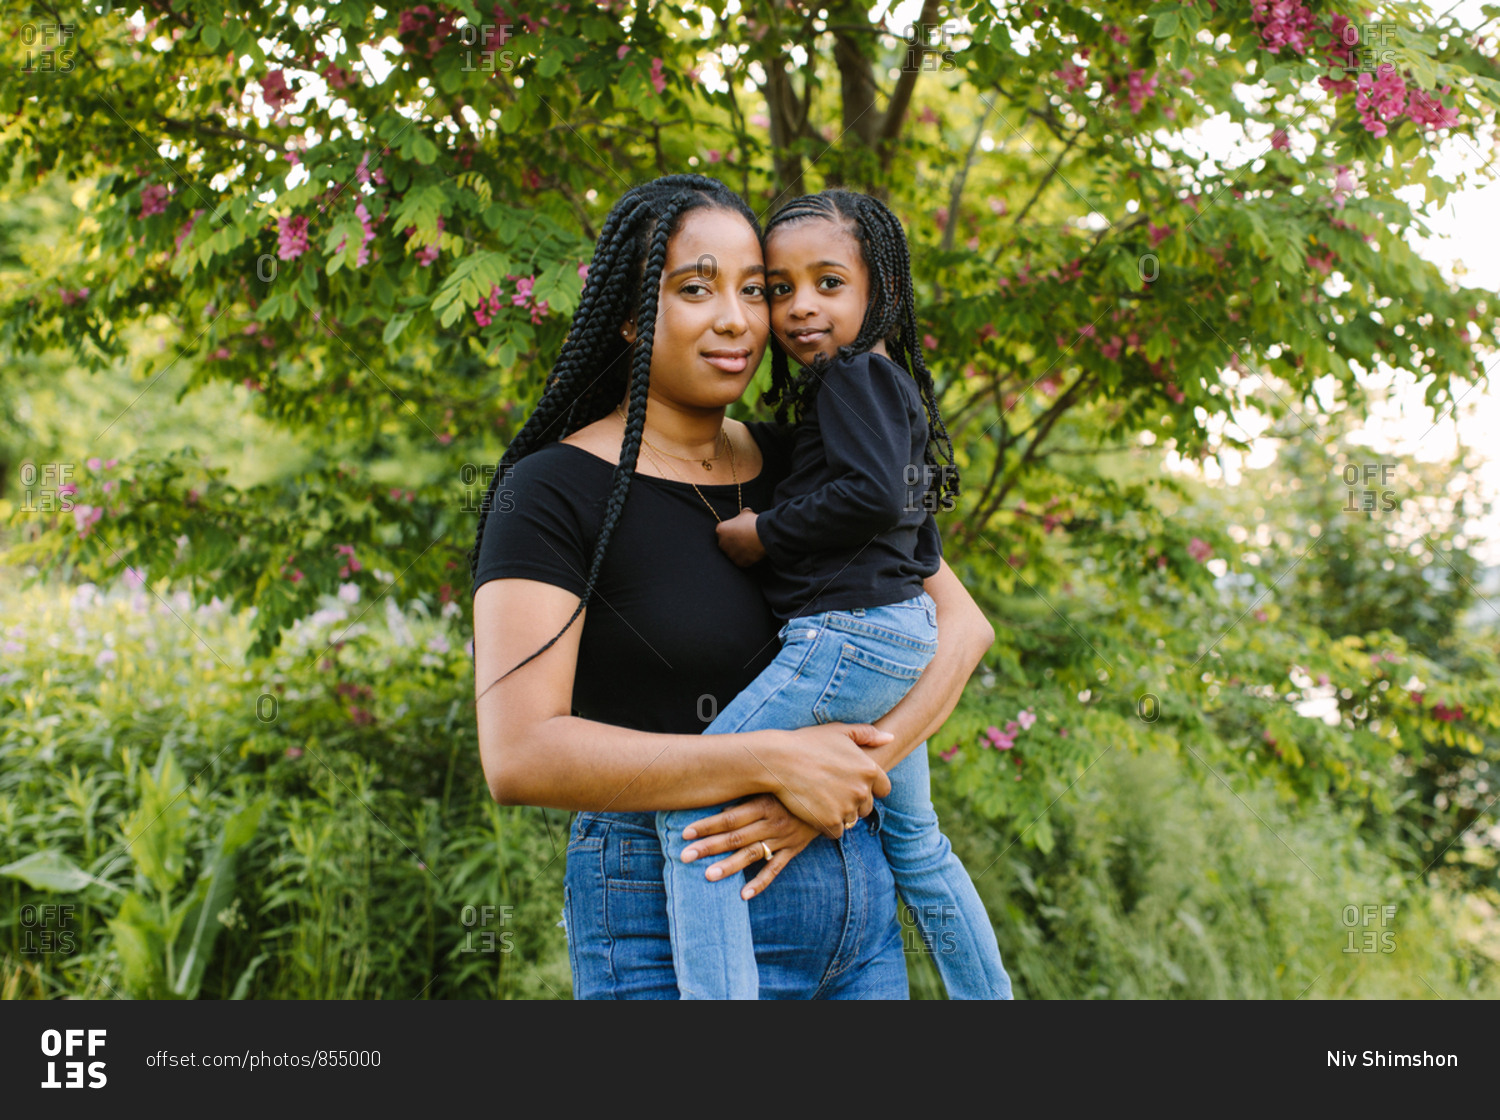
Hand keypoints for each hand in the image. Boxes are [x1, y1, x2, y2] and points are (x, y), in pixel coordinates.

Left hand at [679, 794, 820, 899]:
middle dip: (709, 847)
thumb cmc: (792, 787)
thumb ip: (747, 796)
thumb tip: (720, 809)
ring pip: (752, 854)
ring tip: (708, 876)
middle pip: (735, 837)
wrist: (830, 797)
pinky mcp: (793, 850)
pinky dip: (759, 883)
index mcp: (764, 804)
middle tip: (685, 856)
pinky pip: (775, 869)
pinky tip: (743, 895)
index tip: (685, 833)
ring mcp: (783, 838)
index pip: (730, 817)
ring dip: (729, 866)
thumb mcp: (771, 786)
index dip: (707, 825)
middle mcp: (772, 822)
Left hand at [715, 508, 766, 566]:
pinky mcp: (739, 562)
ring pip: (733, 553)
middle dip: (733, 541)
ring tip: (750, 545)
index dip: (731, 529)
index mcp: (720, 530)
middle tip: (744, 538)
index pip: (723, 530)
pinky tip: (753, 552)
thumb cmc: (752, 522)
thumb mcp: (746, 513)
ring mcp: (730, 554)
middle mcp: (722, 543)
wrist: (763, 535)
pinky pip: (741, 560)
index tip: (738, 529)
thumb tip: (745, 512)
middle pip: (726, 543)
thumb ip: (742, 514)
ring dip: (739, 550)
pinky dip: (746, 557)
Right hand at [765, 722, 893, 837]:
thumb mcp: (839, 731)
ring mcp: (847, 808)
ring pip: (851, 820)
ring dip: (840, 814)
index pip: (883, 789)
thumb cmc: (807, 742)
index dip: (868, 787)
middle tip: (831, 790)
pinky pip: (836, 832)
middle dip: (853, 802)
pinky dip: (826, 825)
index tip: (851, 783)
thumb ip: (868, 734)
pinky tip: (814, 810)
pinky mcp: (830, 822)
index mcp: (869, 769)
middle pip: (867, 807)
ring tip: (820, 799)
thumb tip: (890, 738)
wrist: (778, 760)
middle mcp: (862, 791)